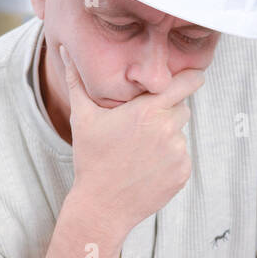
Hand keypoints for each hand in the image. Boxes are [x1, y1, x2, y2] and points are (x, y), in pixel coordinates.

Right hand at [60, 43, 204, 235]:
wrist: (101, 207)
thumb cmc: (90, 160)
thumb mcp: (82, 118)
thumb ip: (77, 81)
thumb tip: (62, 50)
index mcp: (148, 110)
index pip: (187, 83)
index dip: (192, 78)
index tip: (194, 77)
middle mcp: (168, 129)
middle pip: (182, 108)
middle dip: (167, 113)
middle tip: (142, 129)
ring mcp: (178, 153)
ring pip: (180, 135)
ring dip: (166, 139)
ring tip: (139, 154)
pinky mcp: (182, 173)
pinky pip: (182, 158)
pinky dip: (168, 162)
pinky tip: (146, 170)